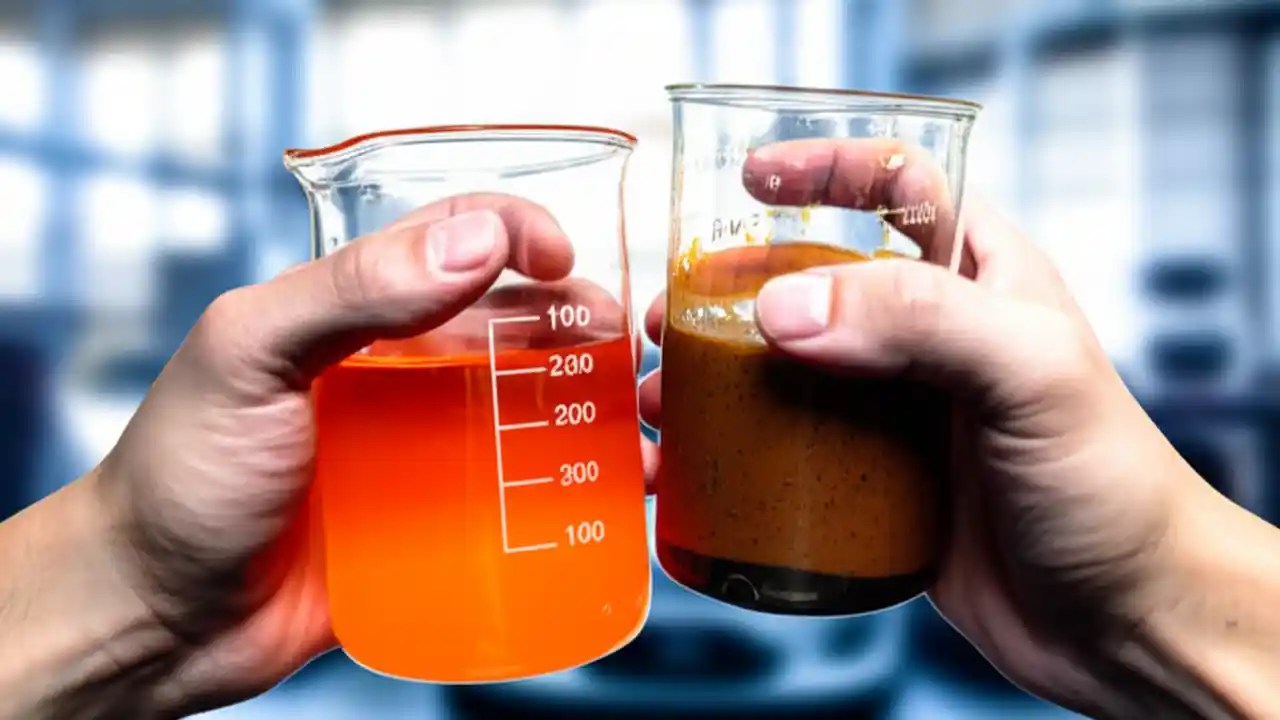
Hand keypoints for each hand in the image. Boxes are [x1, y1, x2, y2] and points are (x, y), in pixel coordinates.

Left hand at [0, 193, 650, 718]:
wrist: (156, 618)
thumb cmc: (180, 475)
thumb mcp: (248, 354)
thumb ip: (351, 291)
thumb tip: (475, 242)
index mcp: (361, 314)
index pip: (457, 243)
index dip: (520, 234)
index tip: (566, 259)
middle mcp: (406, 374)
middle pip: (520, 328)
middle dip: (587, 327)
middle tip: (633, 351)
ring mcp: (431, 453)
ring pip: (539, 413)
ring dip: (603, 410)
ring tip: (646, 427)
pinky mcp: (448, 528)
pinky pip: (531, 501)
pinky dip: (585, 495)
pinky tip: (623, 497)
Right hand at [639, 139, 1279, 718]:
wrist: (1123, 623)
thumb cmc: (1111, 486)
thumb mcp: (1029, 375)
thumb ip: (917, 321)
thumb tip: (783, 311)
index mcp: (980, 278)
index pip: (896, 187)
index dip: (822, 170)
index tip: (748, 178)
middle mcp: (932, 337)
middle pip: (813, 284)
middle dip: (733, 289)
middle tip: (671, 314)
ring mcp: (899, 413)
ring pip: (788, 372)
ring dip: (715, 378)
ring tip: (661, 403)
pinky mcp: (875, 485)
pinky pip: (788, 454)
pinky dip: (731, 456)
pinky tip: (689, 474)